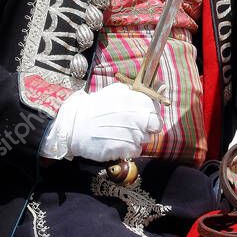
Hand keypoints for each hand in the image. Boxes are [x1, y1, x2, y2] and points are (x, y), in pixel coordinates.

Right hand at [40, 83, 161, 162]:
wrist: (75, 125)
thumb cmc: (95, 106)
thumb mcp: (116, 91)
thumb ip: (139, 91)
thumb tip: (161, 85)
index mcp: (138, 102)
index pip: (156, 112)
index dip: (150, 115)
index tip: (142, 116)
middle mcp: (139, 119)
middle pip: (154, 128)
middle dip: (145, 127)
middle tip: (131, 126)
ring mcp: (133, 135)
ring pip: (145, 139)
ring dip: (136, 137)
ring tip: (120, 132)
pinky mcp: (126, 150)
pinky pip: (136, 150)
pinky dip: (129, 147)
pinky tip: (117, 141)